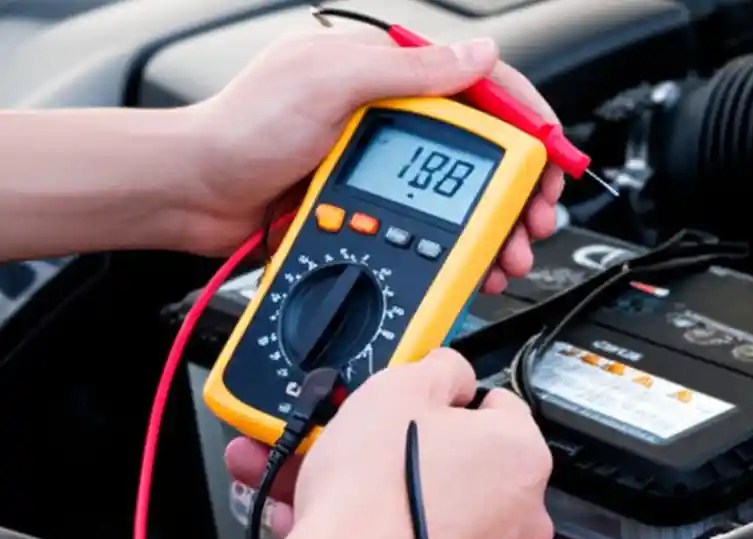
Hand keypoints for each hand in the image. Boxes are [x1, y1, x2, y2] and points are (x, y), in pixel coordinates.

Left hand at [187, 29, 563, 292]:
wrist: (193, 192)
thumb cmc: (242, 128)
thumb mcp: (331, 84)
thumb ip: (408, 71)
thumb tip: (478, 54)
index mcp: (389, 71)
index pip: (481, 85)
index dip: (528, 120)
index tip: (554, 157)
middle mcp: (394, 114)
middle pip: (486, 149)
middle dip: (521, 189)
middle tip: (537, 220)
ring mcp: (385, 163)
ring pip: (465, 194)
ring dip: (498, 227)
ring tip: (510, 253)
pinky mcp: (372, 205)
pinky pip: (432, 226)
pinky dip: (460, 248)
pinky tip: (474, 264)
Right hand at [230, 349, 553, 538]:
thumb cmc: (369, 502)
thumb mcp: (397, 391)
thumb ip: (439, 370)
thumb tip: (452, 372)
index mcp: (522, 454)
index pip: (497, 407)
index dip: (448, 402)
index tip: (414, 408)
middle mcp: (524, 513)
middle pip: (460, 463)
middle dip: (402, 450)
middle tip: (356, 445)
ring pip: (432, 510)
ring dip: (377, 493)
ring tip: (311, 482)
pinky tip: (321, 524)